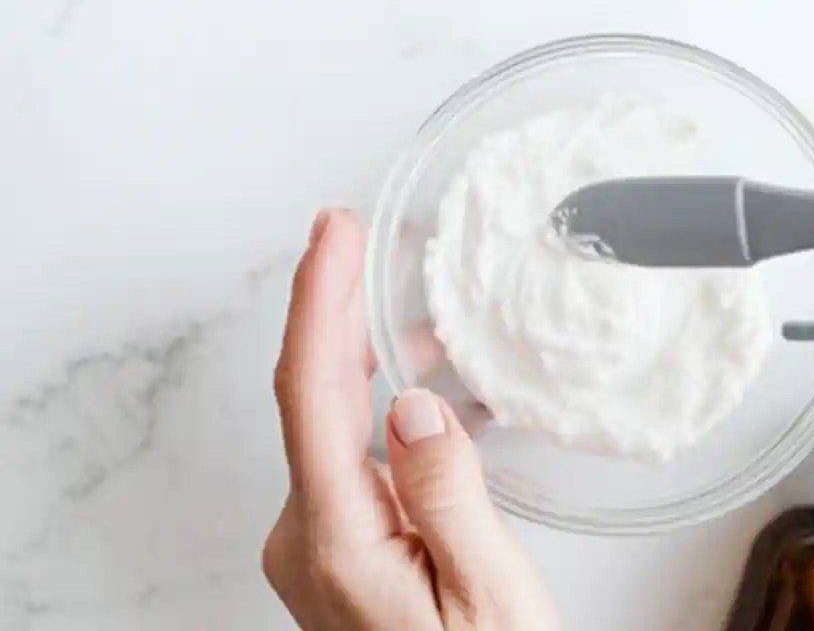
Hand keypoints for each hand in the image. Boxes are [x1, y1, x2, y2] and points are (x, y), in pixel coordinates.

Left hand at [262, 209, 556, 630]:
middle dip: (336, 308)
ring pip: (330, 423)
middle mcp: (309, 536)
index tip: (335, 232)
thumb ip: (449, 500)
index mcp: (339, 540)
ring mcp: (317, 543)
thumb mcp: (491, 599)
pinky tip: (421, 393)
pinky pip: (347, 456)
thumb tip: (411, 404)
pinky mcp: (337, 548)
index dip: (318, 300)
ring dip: (366, 358)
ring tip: (417, 310)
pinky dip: (377, 408)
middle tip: (367, 238)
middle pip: (310, 395)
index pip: (310, 392)